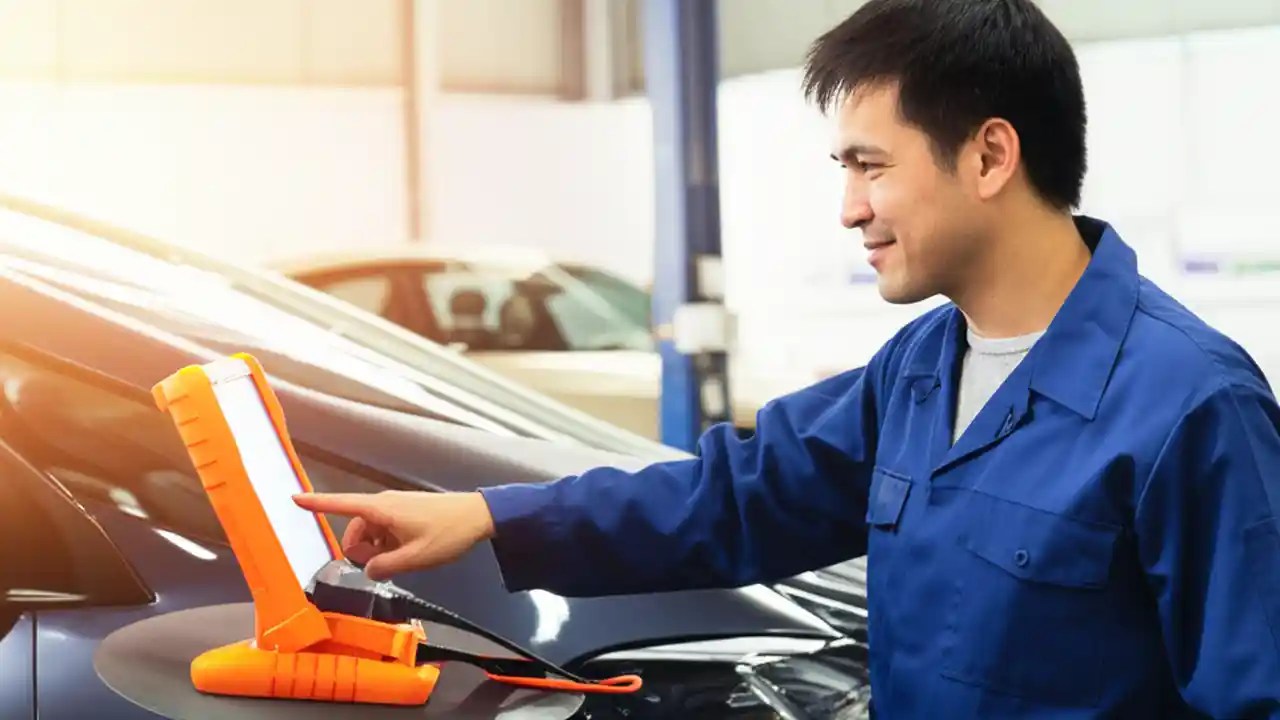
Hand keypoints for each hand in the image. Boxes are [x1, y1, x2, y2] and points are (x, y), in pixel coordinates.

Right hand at [292, 490, 496, 580]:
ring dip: (377, 549)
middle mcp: (384, 503)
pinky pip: (385, 530)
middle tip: (385, 566)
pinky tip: (407, 553)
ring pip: (370, 532)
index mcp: (381, 509)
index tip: (292, 498)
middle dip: (360, 550)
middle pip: (354, 529)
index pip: (341, 504)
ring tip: (402, 559)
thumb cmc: (447, 534)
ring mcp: (395, 506)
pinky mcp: (406, 511)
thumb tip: (368, 570)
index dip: (315, 503)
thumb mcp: (415, 558)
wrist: (479, 516)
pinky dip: (388, 543)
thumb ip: (385, 567)